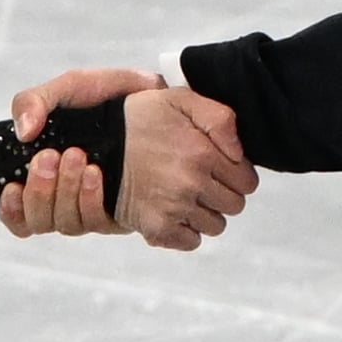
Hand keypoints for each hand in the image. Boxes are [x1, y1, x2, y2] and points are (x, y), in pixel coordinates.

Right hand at [0, 65, 155, 240]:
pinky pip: (95, 223)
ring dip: (64, 193)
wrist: (156, 95)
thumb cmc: (109, 95)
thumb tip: (23, 132)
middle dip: (39, 192)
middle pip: (38, 221)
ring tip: (76, 158)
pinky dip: (90, 200)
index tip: (13, 187)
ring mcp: (91, 203)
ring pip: (65, 224)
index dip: (10, 208)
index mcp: (45, 170)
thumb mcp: (67, 88)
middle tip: (50, 157)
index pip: (18, 209)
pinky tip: (95, 173)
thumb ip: (34, 102)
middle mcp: (65, 193)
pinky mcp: (119, 210)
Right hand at [113, 86, 253, 249]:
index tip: (218, 167)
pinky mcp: (157, 228)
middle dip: (223, 194)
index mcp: (202, 152)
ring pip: (215, 225)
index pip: (247, 180)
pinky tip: (172, 211)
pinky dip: (185, 230)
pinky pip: (191, 241)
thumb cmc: (139, 120)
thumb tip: (239, 153)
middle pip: (234, 205)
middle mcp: (191, 182)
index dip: (236, 174)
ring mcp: (174, 208)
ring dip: (205, 213)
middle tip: (201, 181)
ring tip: (183, 194)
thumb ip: (220, 119)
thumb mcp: (180, 100)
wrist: (94, 142)